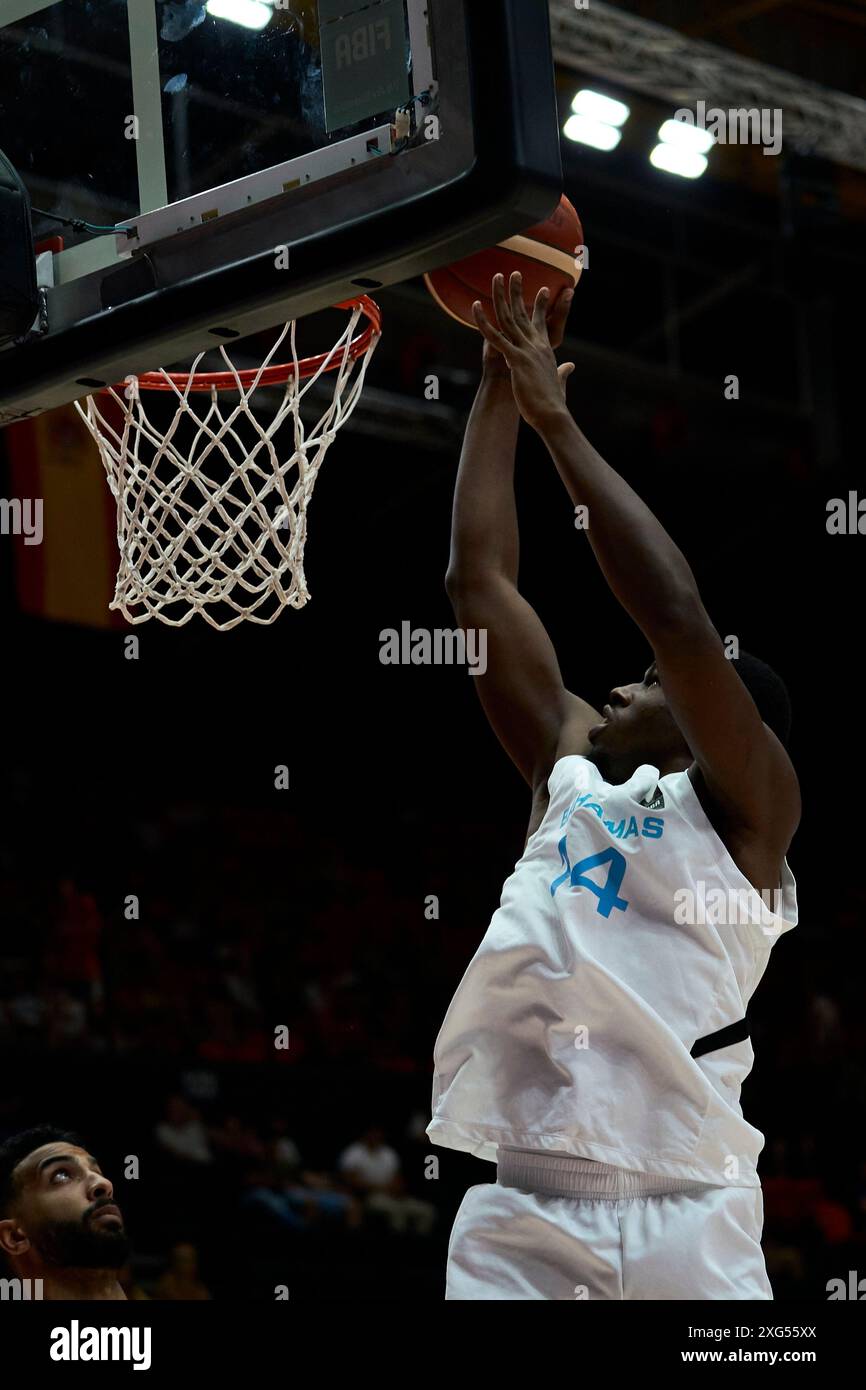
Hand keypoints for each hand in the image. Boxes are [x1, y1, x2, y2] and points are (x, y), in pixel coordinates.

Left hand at [474, 273, 574, 428]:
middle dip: (518, 292)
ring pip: (509, 318)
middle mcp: (536, 345)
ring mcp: (526, 350)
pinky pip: (496, 337)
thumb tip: (570, 367)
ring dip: (500, 296)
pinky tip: (476, 307)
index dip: (540, 305)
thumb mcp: (559, 382)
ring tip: (496, 277)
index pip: (541, 322)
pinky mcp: (516, 359)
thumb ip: (563, 372)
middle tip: (514, 272)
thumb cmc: (554, 402)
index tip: (543, 288)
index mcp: (545, 350)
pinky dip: (484, 322)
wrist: (553, 414)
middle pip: (523, 313)